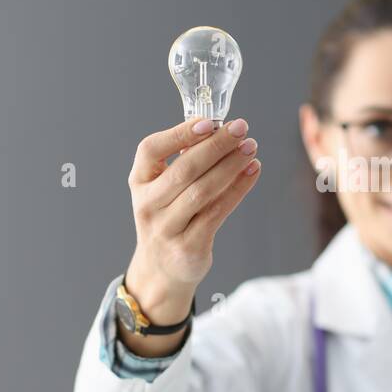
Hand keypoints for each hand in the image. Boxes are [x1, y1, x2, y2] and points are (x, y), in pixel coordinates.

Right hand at [125, 118, 260, 327]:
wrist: (161, 269)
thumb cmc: (168, 216)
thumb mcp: (162, 188)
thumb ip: (183, 161)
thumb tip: (218, 131)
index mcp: (139, 181)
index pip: (150, 150)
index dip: (179, 133)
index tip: (209, 122)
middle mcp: (148, 204)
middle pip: (184, 169)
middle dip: (216, 146)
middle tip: (241, 128)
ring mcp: (166, 228)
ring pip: (203, 191)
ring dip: (231, 166)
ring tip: (250, 148)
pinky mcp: (189, 246)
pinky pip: (217, 212)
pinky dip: (238, 190)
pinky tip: (252, 172)